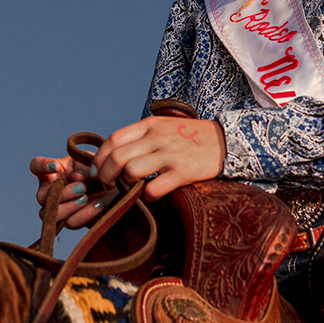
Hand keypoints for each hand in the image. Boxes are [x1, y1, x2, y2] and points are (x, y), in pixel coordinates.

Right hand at [30, 154, 96, 228]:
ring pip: (52, 213)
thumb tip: (76, 177)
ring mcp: (55, 209)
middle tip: (81, 187)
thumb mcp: (91, 165)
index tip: (56, 166)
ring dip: (70, 206)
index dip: (42, 166)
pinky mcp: (68, 222)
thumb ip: (84, 168)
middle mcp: (48, 191)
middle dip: (62, 193)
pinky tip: (98, 204)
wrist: (110, 191)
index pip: (36, 166)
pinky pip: (71, 222)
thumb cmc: (95, 174)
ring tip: (86, 198)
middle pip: (41, 196)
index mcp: (51, 173)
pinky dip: (85, 214)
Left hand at [91, 116, 225, 200]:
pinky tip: (150, 197)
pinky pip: (154, 189)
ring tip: (128, 190)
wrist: (226, 141)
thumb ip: (141, 137)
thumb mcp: (164, 127)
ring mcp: (170, 154)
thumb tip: (114, 154)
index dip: (100, 158)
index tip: (97, 170)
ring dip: (124, 186)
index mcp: (150, 125)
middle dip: (105, 175)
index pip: (113, 140)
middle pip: (117, 157)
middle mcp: (157, 137)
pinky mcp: (183, 172)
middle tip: (106, 185)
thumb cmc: (190, 137)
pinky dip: (147, 197)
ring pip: (131, 172)